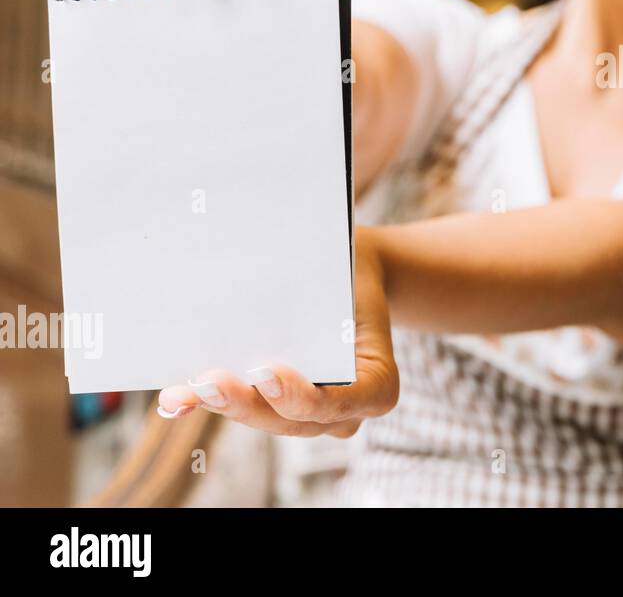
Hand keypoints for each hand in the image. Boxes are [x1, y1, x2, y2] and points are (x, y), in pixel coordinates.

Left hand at [157, 230, 397, 437]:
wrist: (348, 274)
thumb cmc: (348, 270)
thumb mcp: (346, 271)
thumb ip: (315, 287)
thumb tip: (258, 284)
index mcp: (378, 385)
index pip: (341, 403)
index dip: (300, 395)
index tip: (266, 373)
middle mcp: (348, 412)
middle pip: (294, 419)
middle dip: (247, 403)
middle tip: (209, 383)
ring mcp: (313, 416)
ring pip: (265, 419)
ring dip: (221, 404)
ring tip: (183, 392)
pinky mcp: (280, 406)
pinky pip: (248, 408)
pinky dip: (210, 403)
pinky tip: (177, 398)